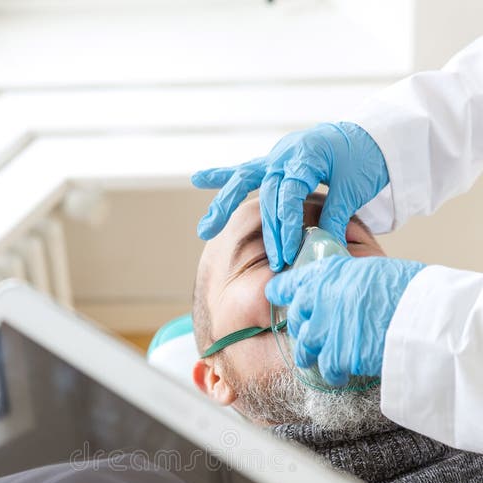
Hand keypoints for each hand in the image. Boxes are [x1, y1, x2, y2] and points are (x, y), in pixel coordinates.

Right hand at [192, 122, 388, 269]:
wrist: (369, 136)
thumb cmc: (364, 160)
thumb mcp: (354, 188)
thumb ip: (335, 215)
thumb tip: (322, 245)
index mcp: (307, 155)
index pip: (289, 195)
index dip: (288, 225)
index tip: (289, 252)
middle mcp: (287, 153)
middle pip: (268, 195)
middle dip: (269, 230)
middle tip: (274, 260)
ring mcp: (277, 156)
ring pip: (245, 181)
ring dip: (224, 205)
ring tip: (205, 229)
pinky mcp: (274, 161)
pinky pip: (245, 170)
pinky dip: (222, 175)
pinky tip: (197, 179)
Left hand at [266, 255, 425, 385]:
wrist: (423, 316)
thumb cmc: (406, 290)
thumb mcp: (371, 270)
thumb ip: (346, 281)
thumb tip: (340, 291)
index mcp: (328, 275)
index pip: (289, 283)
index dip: (281, 291)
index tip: (274, 295)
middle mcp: (319, 301)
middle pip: (297, 320)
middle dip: (302, 330)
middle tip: (312, 336)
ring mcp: (325, 330)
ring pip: (305, 349)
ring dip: (311, 355)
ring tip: (321, 360)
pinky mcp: (337, 356)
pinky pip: (327, 370)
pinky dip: (334, 374)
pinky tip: (343, 373)